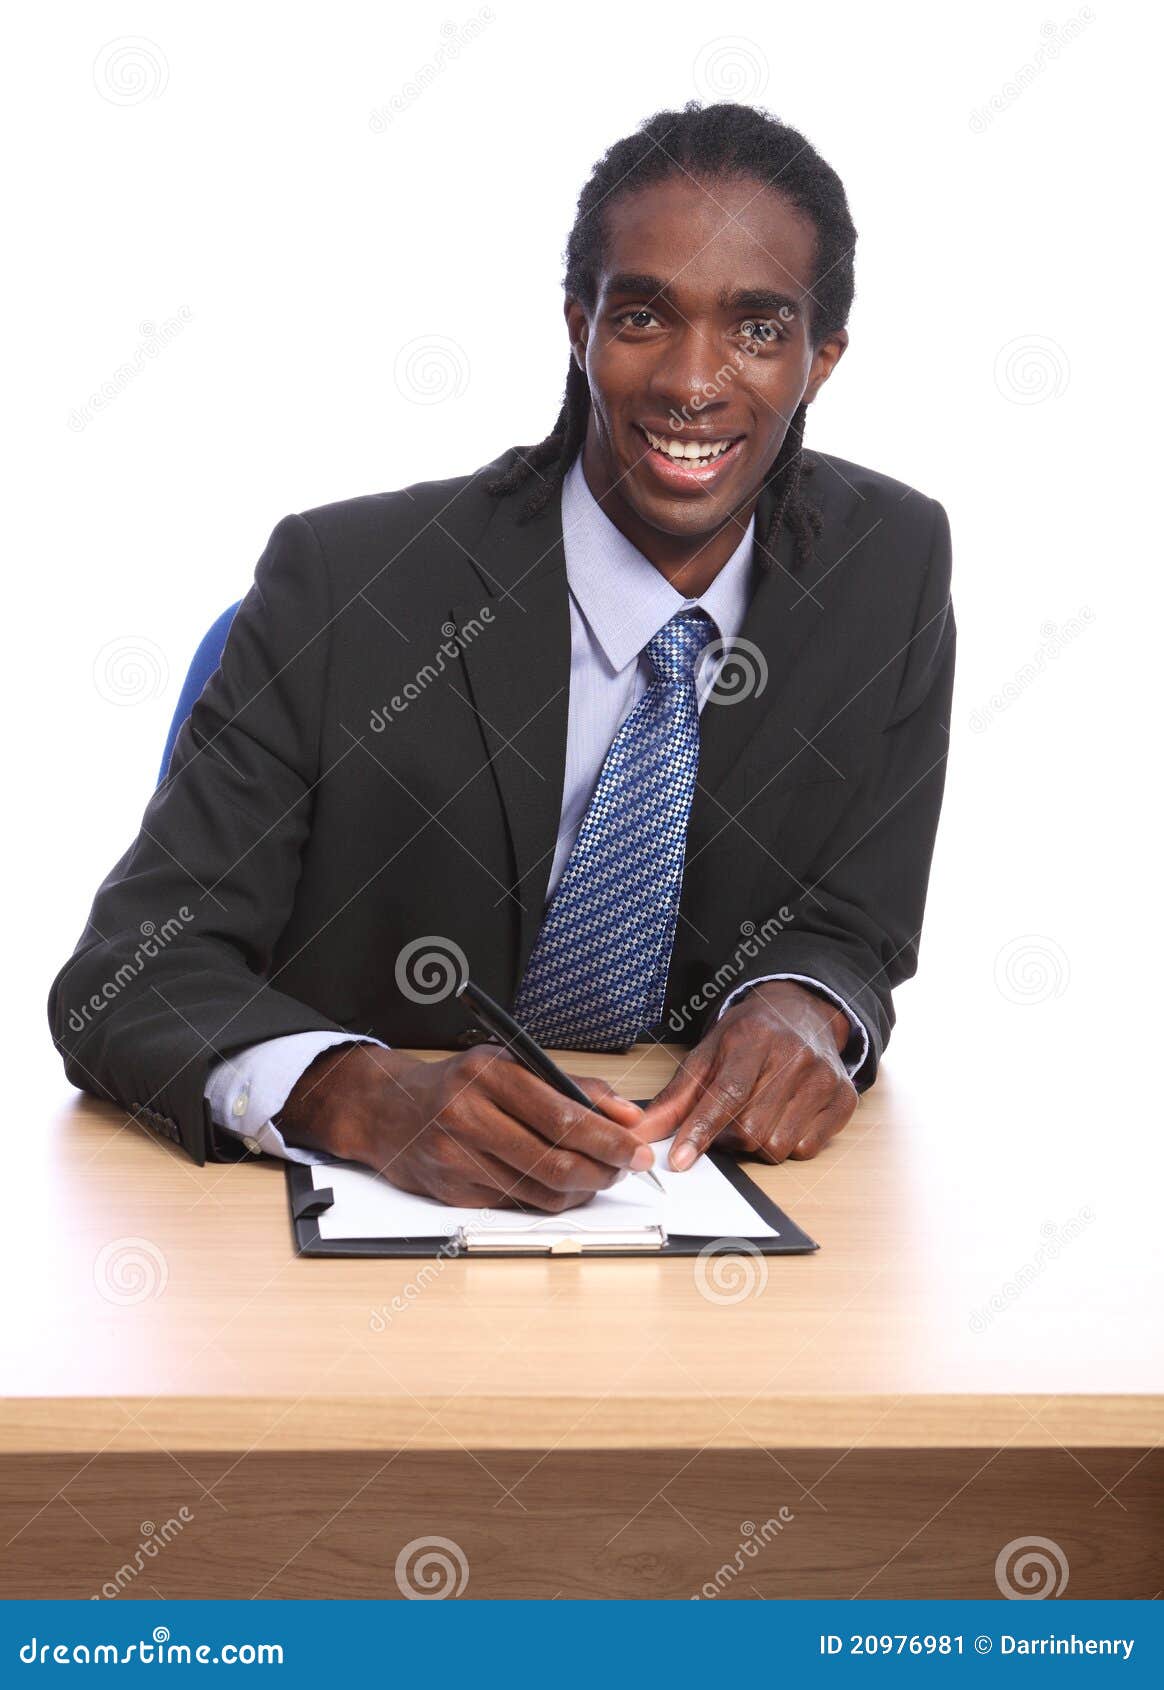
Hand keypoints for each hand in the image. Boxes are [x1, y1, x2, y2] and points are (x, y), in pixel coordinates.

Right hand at [275, 1041, 652, 1211]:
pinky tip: (560, 1182)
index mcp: (488, 1076)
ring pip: (542, 1192)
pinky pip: (520, 1204)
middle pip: (555, 1161)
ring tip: (599, 1173)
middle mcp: (469, 1117)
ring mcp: (458, 1160)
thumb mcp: (511, 1063)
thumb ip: (573, 1086)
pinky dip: (550, 1197)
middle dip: (604, 1170)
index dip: (609, 1139)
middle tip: (628, 1168)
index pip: (562, 1116)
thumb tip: (628, 1116)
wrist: (389, 1112)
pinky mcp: (454, 1193)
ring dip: (582, 1188)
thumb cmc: (459, 1084)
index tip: (639, 1149)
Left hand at [635, 981, 857, 1169]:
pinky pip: (806, 1150)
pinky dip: (788, 1143)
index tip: (680, 1160)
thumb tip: (642, 1133)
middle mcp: (795, 1056)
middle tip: (728, 1119)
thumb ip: (676, 1097)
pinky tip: (784, 1116)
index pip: (727, 1094)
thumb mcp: (708, 1053)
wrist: (802, 1012)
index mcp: (755, 1038)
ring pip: (778, 1145)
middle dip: (729, 1137)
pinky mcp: (844, 1099)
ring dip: (758, 1142)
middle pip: (751, 1129)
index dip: (701, 1130)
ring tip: (757, 1113)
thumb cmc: (750, 1036)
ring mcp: (824, 1078)